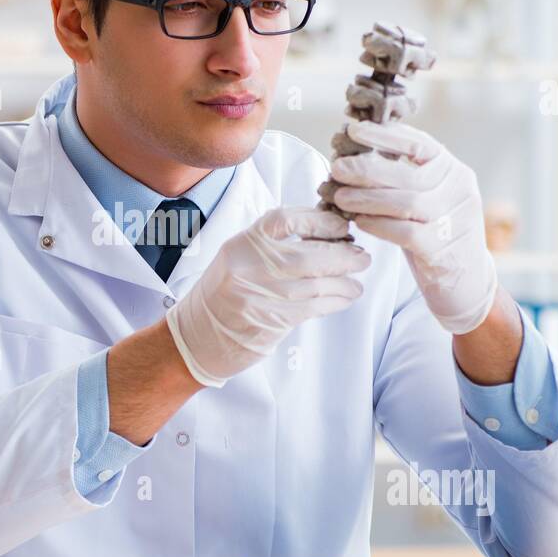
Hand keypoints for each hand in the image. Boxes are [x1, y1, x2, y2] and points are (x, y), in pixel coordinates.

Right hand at [164, 206, 370, 387]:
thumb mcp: (239, 257)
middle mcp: (249, 267)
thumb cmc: (223, 294)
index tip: (340, 225)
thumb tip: (325, 234)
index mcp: (241, 244)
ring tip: (357, 280)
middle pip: (307, 255)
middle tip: (362, 256)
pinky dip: (335, 300)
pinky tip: (346, 296)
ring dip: (344, 281)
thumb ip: (273, 244)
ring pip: (315, 284)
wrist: (196, 336)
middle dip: (342, 255)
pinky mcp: (271, 321)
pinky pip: (313, 307)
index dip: (319, 220)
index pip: (286, 220)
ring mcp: (260, 295)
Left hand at [329, 120, 496, 334]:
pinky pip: (406, 233)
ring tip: (340, 196)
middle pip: (410, 174)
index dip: (385, 136)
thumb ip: (402, 176)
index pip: (420, 144)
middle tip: (337, 168)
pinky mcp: (443, 250)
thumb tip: (358, 151)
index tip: (353, 130)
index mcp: (454, 171)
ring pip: (407, 202)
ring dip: (368, 198)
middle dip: (368, 169)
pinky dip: (378, 225)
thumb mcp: (426, 197)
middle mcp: (460, 191)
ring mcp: (455, 221)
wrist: (465, 282)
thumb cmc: (435, 232)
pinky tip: (359, 221)